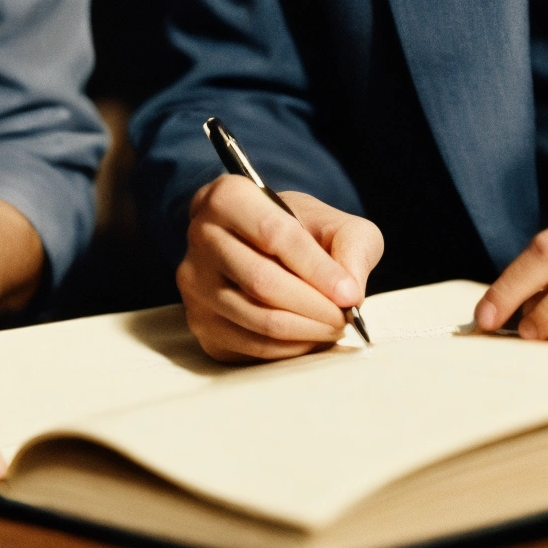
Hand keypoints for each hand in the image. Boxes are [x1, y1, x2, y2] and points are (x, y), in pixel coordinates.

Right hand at [178, 177, 383, 361]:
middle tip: (345, 316)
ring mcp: (194, 284)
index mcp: (228, 198)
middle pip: (262, 281)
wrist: (261, 245)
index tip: (349, 294)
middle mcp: (201, 237)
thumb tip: (350, 293)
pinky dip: (289, 349)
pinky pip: (250, 347)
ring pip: (257, 320)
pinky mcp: (200, 324)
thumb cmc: (301, 229)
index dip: (317, 269)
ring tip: (333, 326)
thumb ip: (352, 248)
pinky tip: (309, 336)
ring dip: (306, 331)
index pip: (274, 235)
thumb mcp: (335, 222)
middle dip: (314, 306)